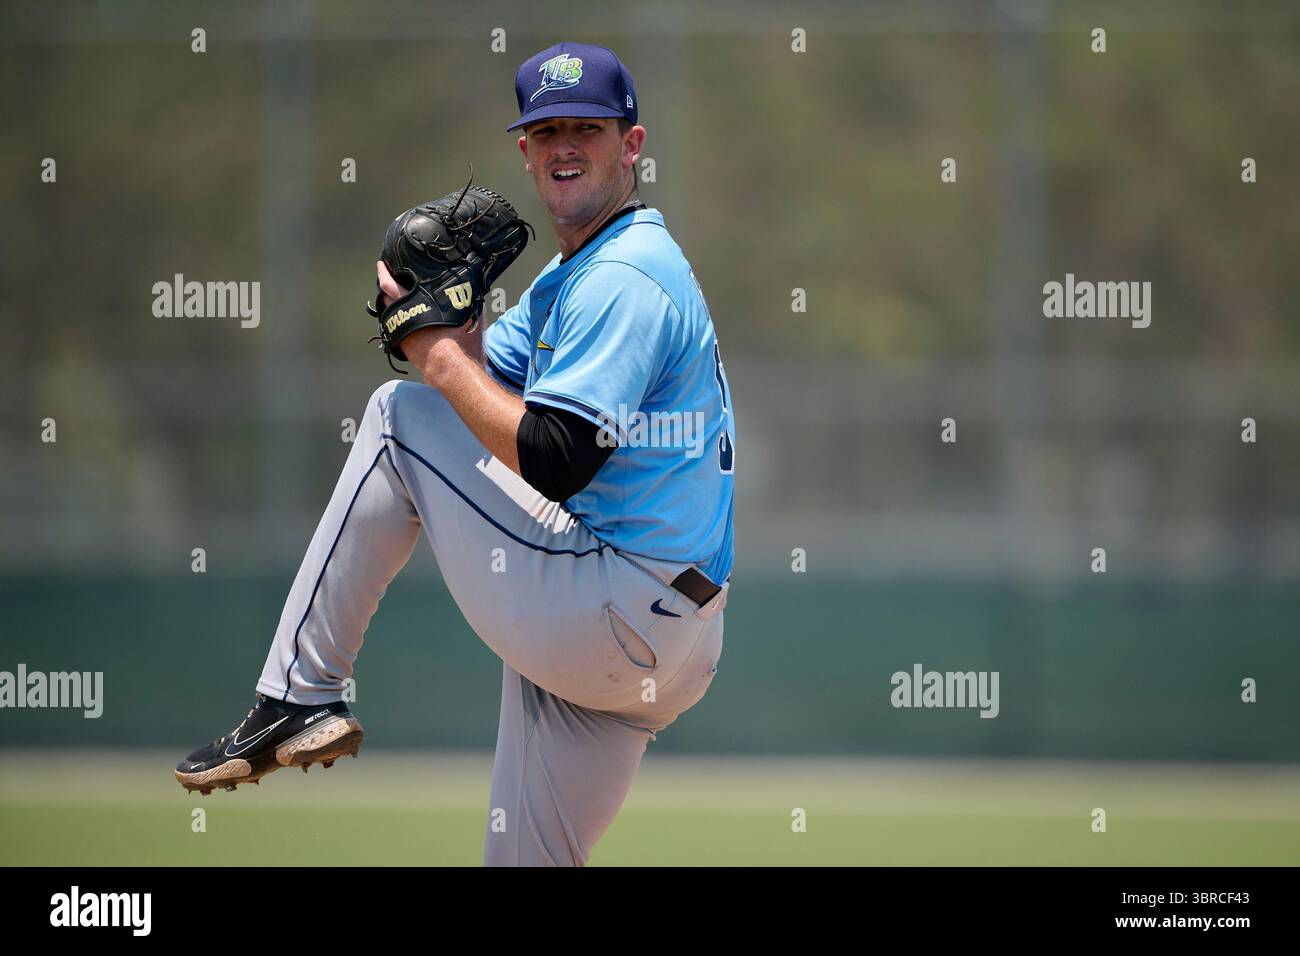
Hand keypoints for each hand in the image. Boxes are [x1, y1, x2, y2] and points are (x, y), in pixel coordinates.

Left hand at [376, 260, 483, 377]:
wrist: (447, 366)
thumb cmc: (456, 340)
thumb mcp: (465, 314)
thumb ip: (467, 298)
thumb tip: (475, 286)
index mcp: (413, 303)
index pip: (389, 284)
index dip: (384, 272)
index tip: (381, 264)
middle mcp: (401, 315)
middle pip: (385, 295)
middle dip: (384, 283)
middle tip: (385, 273)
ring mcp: (399, 330)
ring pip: (387, 310)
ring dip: (389, 300)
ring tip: (394, 292)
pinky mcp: (400, 343)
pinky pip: (393, 323)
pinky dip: (396, 315)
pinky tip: (402, 313)